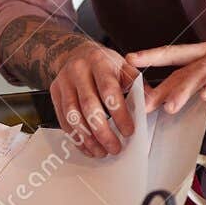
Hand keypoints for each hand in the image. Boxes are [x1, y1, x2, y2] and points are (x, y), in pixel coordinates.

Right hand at [48, 39, 138, 157]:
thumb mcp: (124, 66)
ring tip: (101, 151)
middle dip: (102, 132)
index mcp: (99, 61)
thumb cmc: (104, 63)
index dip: (119, 114)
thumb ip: (138, 84)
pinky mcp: (54, 93)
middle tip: (115, 147)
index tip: (129, 131)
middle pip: (88, 106)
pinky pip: (63, 120)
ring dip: (88, 138)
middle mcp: (77, 70)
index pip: (109, 90)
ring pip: (73, 116)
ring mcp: (63, 82)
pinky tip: (88, 146)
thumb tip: (151, 104)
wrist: (76, 53)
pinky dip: (76, 137)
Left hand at [127, 41, 205, 119]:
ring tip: (170, 106)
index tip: (129, 62)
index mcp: (203, 54)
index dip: (150, 56)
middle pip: (182, 65)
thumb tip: (157, 101)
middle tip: (145, 100)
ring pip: (200, 72)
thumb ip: (187, 91)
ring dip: (183, 90)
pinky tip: (204, 97)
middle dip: (162, 84)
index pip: (172, 55)